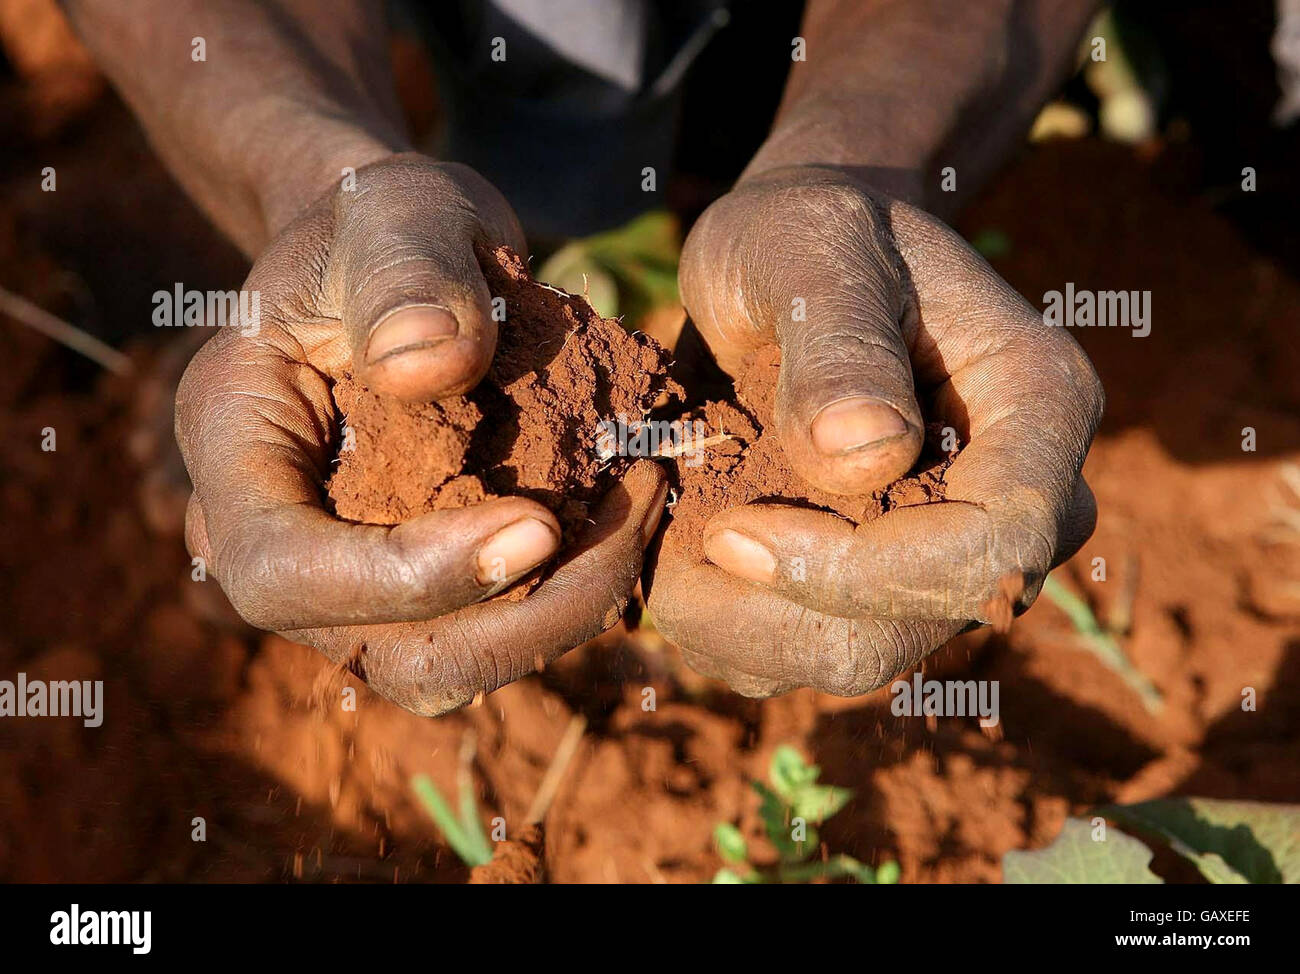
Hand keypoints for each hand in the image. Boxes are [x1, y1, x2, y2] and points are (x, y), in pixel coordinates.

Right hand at [176, 154, 665, 714]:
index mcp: (232, 447)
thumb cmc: (387, 225)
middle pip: (382, 652)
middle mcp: (270, 541)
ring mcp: (344, 582)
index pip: (283, 570)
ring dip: (564, 610)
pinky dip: (570, 596)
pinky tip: (626, 516)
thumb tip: (429, 367)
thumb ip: (405, 271)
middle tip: (637, 504)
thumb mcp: (396, 210)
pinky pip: (492, 636)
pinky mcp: (415, 591)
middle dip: (524, 611)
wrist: (401, 261)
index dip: (407, 576)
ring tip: (643, 499)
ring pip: (449, 667)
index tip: (539, 522)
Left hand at [646, 166, 1101, 696]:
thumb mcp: (809, 249)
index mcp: (1039, 407)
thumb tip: (868, 455)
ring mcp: (951, 551)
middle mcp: (1019, 499)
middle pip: (919, 623)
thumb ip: (841, 342)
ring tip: (662, 543)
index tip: (731, 529)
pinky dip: (731, 626)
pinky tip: (682, 554)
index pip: (994, 541)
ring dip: (738, 626)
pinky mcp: (886, 582)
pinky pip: (808, 649)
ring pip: (855, 655)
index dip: (864, 568)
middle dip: (777, 611)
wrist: (795, 259)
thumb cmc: (806, 232)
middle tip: (671, 546)